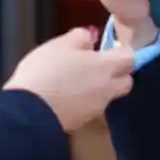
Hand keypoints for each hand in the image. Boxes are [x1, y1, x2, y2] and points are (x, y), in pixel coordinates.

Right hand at [4, 27, 135, 132]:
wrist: (28, 111)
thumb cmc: (45, 71)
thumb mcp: (59, 45)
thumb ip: (80, 37)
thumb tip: (93, 36)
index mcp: (106, 66)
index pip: (131, 58)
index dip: (125, 52)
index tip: (113, 48)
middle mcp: (107, 88)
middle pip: (127, 81)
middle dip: (119, 74)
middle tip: (100, 66)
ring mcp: (97, 108)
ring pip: (109, 96)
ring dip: (102, 88)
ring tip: (80, 81)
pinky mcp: (83, 122)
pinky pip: (92, 108)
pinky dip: (86, 101)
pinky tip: (69, 96)